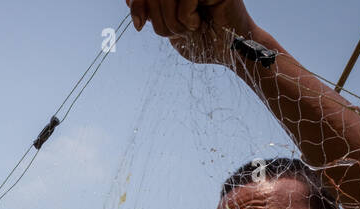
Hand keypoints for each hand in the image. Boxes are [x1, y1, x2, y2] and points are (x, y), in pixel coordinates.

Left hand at [126, 0, 254, 65]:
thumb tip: (129, 0)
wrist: (230, 52)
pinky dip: (187, 18)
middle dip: (158, 19)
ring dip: (173, 22)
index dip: (137, 3)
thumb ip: (150, 12)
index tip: (139, 24)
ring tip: (190, 29)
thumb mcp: (168, 27)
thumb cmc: (202, 40)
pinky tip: (201, 22)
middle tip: (175, 32)